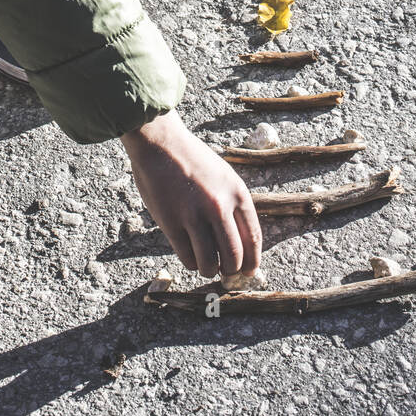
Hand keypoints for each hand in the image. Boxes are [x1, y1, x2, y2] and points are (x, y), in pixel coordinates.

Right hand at [120, 110, 262, 277]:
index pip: (253, 238)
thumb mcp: (223, 176)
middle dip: (231, 270)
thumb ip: (233, 204)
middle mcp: (219, 206)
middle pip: (233, 256)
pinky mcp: (171, 223)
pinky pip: (187, 257)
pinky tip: (190, 257)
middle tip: (226, 272)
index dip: (252, 260)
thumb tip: (241, 242)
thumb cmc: (192, 160)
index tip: (249, 271)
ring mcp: (194, 215)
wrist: (161, 143)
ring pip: (210, 263)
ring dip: (209, 270)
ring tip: (206, 265)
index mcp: (237, 193)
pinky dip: (191, 262)